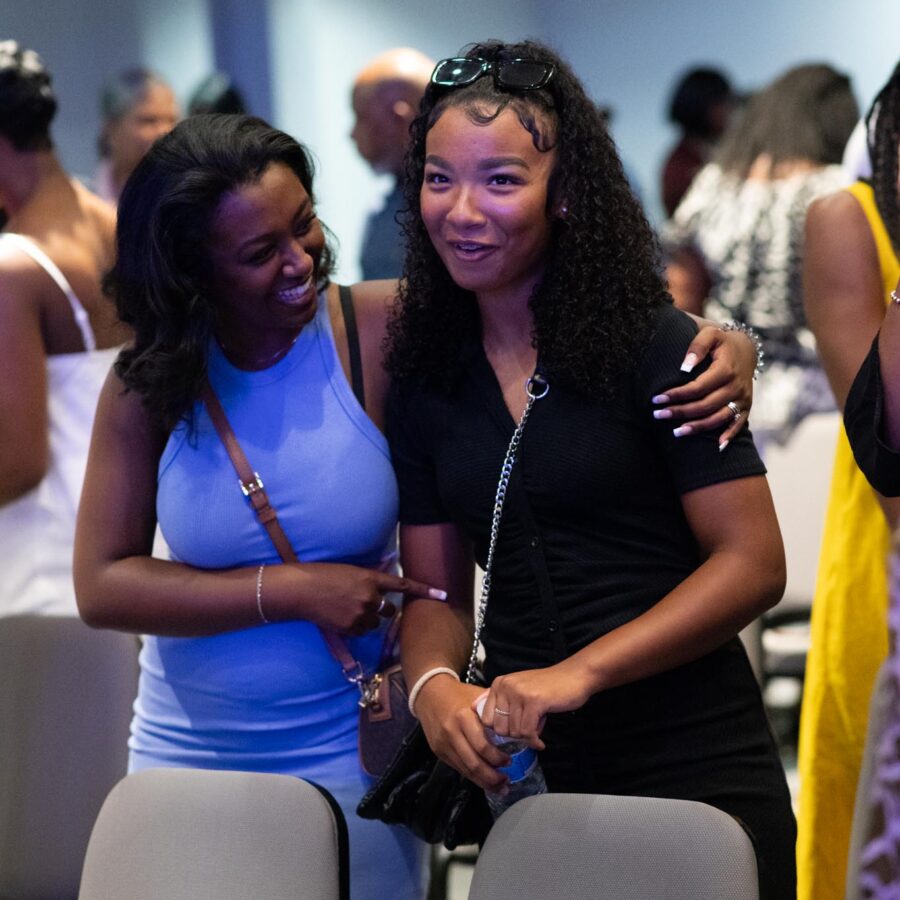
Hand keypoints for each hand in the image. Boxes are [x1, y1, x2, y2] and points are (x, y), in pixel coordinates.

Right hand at [271, 562, 445, 634]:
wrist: (301, 590)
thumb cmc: (322, 575)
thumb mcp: (350, 571)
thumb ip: (370, 578)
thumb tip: (384, 578)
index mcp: (370, 578)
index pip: (404, 584)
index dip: (425, 590)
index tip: (443, 594)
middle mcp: (369, 596)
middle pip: (389, 609)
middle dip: (382, 608)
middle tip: (365, 603)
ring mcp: (360, 614)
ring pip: (375, 623)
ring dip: (367, 619)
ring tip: (346, 609)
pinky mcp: (350, 628)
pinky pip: (361, 631)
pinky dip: (355, 627)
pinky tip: (340, 617)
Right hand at [415, 677, 509, 792]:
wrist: (429, 693)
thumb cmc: (458, 694)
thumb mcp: (478, 697)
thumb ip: (494, 710)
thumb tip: (517, 724)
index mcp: (464, 717)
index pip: (482, 746)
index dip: (497, 758)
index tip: (509, 761)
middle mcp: (452, 733)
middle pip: (473, 763)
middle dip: (492, 777)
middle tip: (506, 781)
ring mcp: (443, 744)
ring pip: (465, 770)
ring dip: (483, 782)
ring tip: (498, 787)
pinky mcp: (439, 751)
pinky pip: (458, 768)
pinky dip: (472, 776)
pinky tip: (483, 780)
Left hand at [476, 659, 593, 749]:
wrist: (574, 676)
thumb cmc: (548, 687)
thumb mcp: (520, 690)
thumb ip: (503, 703)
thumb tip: (488, 725)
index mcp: (499, 683)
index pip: (486, 719)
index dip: (501, 730)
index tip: (514, 732)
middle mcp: (506, 686)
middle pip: (499, 728)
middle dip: (515, 735)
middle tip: (528, 731)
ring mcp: (519, 693)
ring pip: (514, 732)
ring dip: (527, 737)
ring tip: (537, 728)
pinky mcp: (534, 701)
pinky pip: (527, 732)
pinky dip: (534, 741)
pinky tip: (540, 741)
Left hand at [652, 324, 754, 448]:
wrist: (746, 349)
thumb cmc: (721, 342)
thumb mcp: (710, 335)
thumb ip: (696, 347)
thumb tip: (684, 367)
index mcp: (726, 369)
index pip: (697, 387)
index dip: (676, 395)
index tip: (656, 399)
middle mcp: (736, 386)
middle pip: (705, 405)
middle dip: (680, 412)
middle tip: (657, 415)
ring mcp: (742, 398)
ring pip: (718, 418)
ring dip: (697, 427)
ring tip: (675, 433)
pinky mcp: (746, 406)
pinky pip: (738, 424)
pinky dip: (729, 435)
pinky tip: (717, 446)